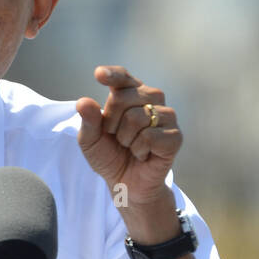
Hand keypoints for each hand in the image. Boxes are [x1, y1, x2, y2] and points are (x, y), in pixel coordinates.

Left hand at [76, 65, 182, 206]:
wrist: (126, 184)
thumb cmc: (110, 156)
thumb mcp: (91, 140)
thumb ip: (88, 121)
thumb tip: (83, 102)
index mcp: (130, 94)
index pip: (122, 77)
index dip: (112, 75)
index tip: (99, 75)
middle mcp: (152, 99)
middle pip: (124, 97)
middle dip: (111, 123)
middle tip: (117, 137)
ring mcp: (166, 116)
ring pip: (136, 117)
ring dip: (125, 139)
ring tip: (131, 146)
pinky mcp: (175, 136)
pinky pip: (149, 137)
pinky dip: (139, 150)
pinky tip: (143, 155)